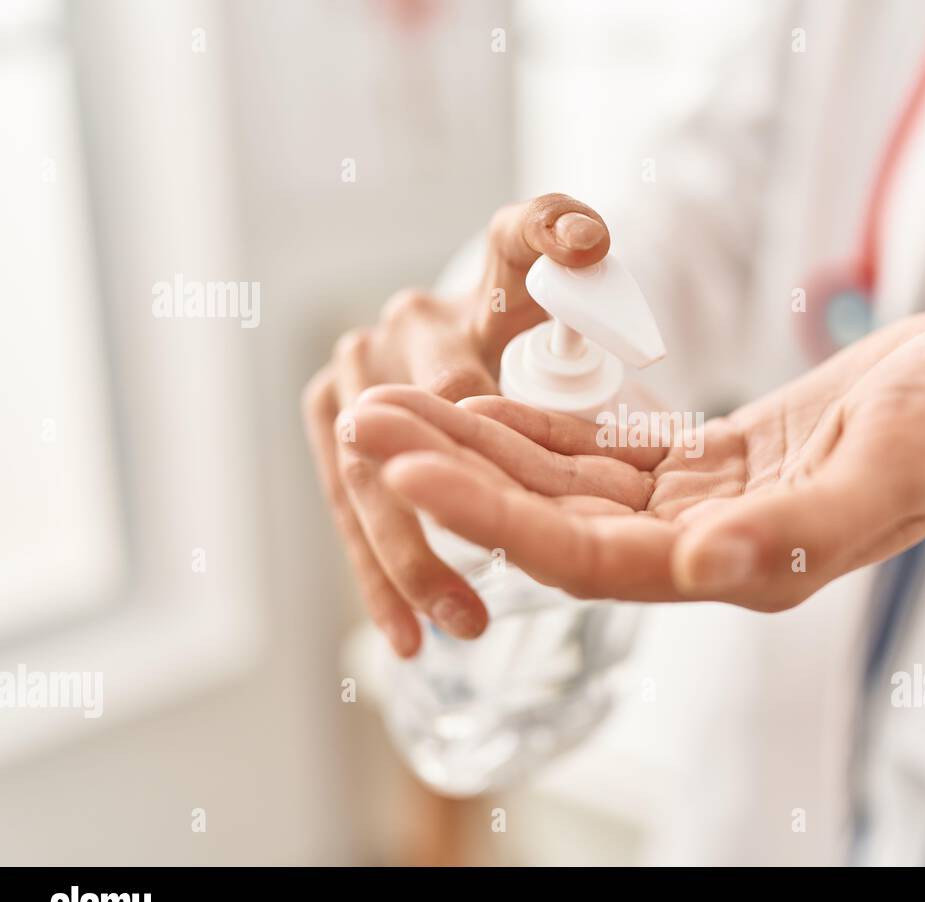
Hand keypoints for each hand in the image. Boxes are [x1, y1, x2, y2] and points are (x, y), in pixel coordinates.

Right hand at [302, 194, 610, 651]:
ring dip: (413, 554)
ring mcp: (355, 371)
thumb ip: (588, 282)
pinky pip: (352, 510)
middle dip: (456, 473)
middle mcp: (406, 319)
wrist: (450, 346)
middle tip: (497, 530)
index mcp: (483, 280)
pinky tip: (407, 640)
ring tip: (460, 623)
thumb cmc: (527, 343)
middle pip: (427, 399)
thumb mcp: (573, 322)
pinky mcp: (327, 422)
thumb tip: (590, 243)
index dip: (549, 231)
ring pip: (376, 471)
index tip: (585, 248)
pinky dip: (381, 578)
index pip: (519, 235)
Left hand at [344, 312, 924, 610]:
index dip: (491, 517)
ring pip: (566, 489)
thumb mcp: (890, 468)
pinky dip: (540, 431)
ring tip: (394, 403)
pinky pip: (603, 457)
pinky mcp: (704, 469)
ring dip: (480, 450)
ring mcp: (700, 512)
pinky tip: (479, 404)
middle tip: (363, 421)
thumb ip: (798, 535)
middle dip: (455, 477)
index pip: (586, 557)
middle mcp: (705, 552)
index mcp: (741, 568)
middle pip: (552, 524)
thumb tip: (701, 572)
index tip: (404, 469)